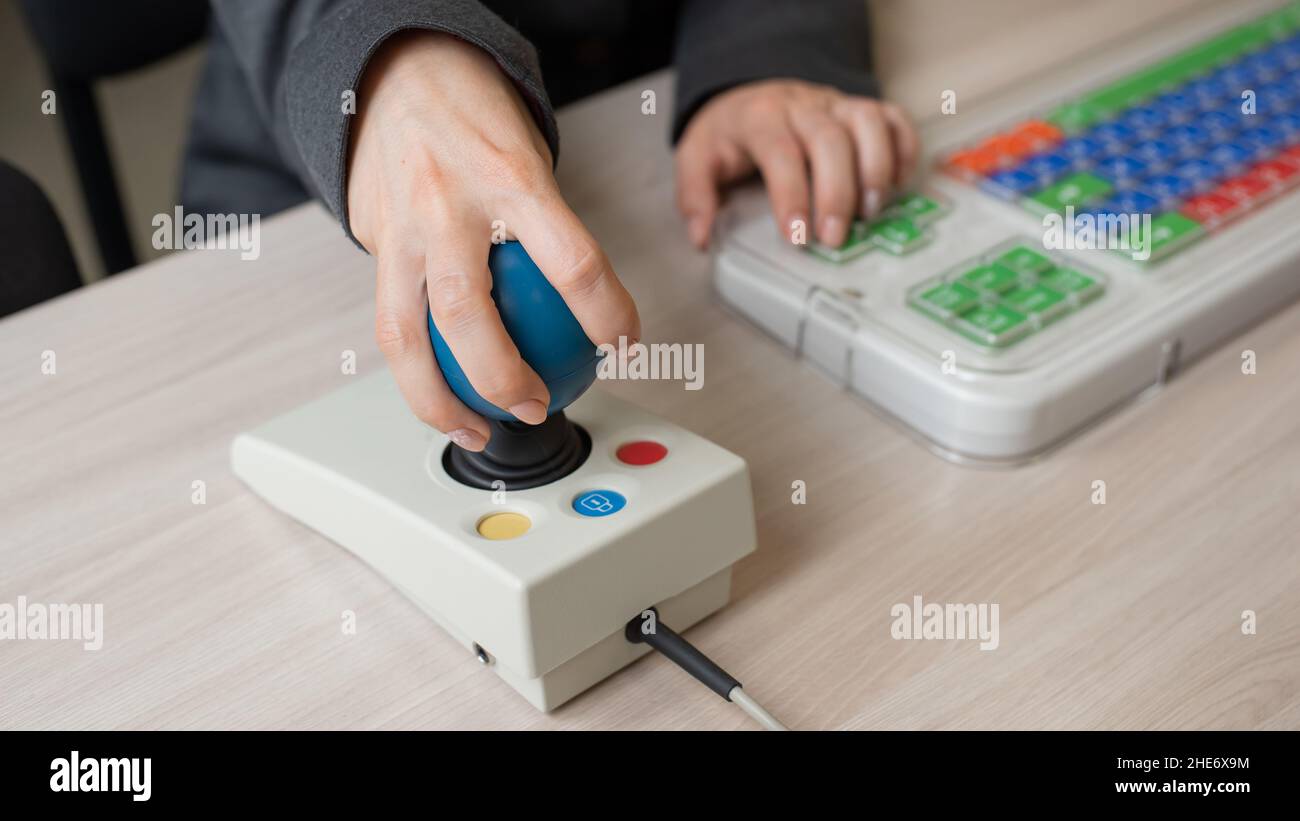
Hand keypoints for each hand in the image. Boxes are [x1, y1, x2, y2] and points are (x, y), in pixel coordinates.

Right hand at [347, 31, 638, 450]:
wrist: (395, 72)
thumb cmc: (474, 119)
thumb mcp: (531, 159)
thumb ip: (552, 229)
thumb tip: (593, 304)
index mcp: (510, 180)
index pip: (573, 263)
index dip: (607, 318)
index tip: (625, 345)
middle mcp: (448, 207)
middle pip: (469, 315)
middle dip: (502, 379)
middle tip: (535, 407)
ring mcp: (401, 229)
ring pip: (406, 336)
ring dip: (439, 400)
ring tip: (474, 429)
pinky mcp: (371, 242)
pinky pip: (389, 321)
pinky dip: (414, 369)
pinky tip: (439, 395)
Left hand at [675, 80, 919, 248]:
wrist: (749, 97)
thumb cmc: (729, 135)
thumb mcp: (697, 159)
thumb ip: (695, 196)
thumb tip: (701, 235)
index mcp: (760, 117)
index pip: (780, 152)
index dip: (791, 195)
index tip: (796, 236)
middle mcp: (803, 105)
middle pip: (829, 139)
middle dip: (836, 193)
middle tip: (834, 238)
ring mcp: (836, 103)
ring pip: (868, 122)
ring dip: (876, 169)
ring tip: (871, 212)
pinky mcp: (860, 109)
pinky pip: (894, 119)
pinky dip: (904, 150)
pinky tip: (897, 184)